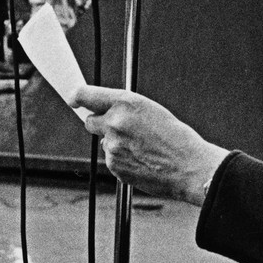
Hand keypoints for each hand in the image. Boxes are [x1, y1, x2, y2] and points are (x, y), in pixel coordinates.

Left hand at [73, 85, 227, 203]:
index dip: (77, 96)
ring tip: (143, 148)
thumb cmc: (176, 137)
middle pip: (90, 121)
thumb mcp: (151, 110)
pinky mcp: (114, 167)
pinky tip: (143, 160)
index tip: (74, 99)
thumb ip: (125, 109)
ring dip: (117, 144)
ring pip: (105, 142)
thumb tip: (106, 112)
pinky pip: (113, 160)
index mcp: (126, 102)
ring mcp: (113, 147)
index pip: (86, 95)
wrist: (188, 167)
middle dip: (100, 123)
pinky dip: (123, 160)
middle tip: (119, 127)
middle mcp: (115, 122)